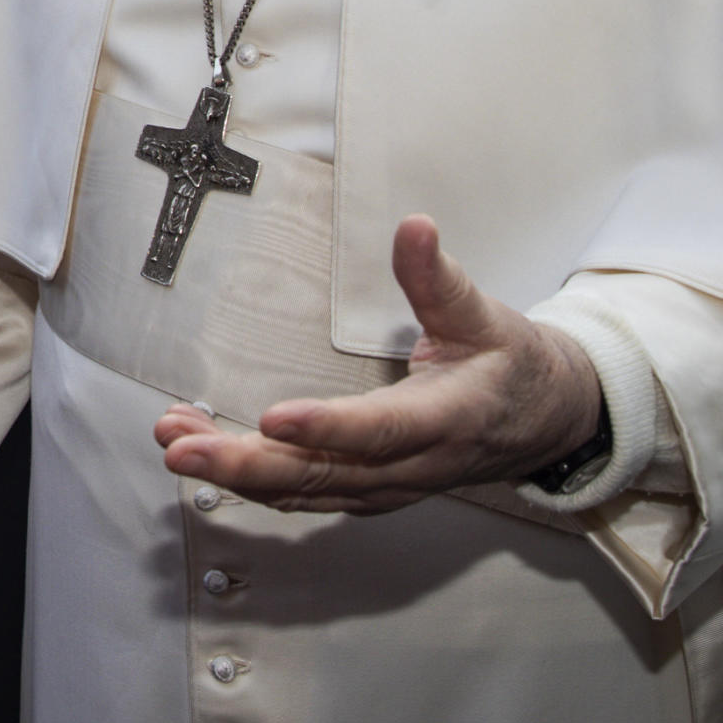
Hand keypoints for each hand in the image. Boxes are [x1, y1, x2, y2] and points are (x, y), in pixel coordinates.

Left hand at [152, 216, 601, 512]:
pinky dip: (254, 481)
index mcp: (446, 420)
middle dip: (247, 465)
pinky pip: (307, 494)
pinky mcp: (370, 490)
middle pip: (325, 475)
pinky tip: (206, 457)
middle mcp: (413, 466)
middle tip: (182, 447)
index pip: (380, 430)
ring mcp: (389, 487)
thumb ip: (439, 278)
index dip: (327, 429)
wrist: (547, 424)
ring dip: (236, 473)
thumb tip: (414, 227)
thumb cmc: (513, 367)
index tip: (273, 418)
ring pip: (306, 490)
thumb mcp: (486, 316)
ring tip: (175, 442)